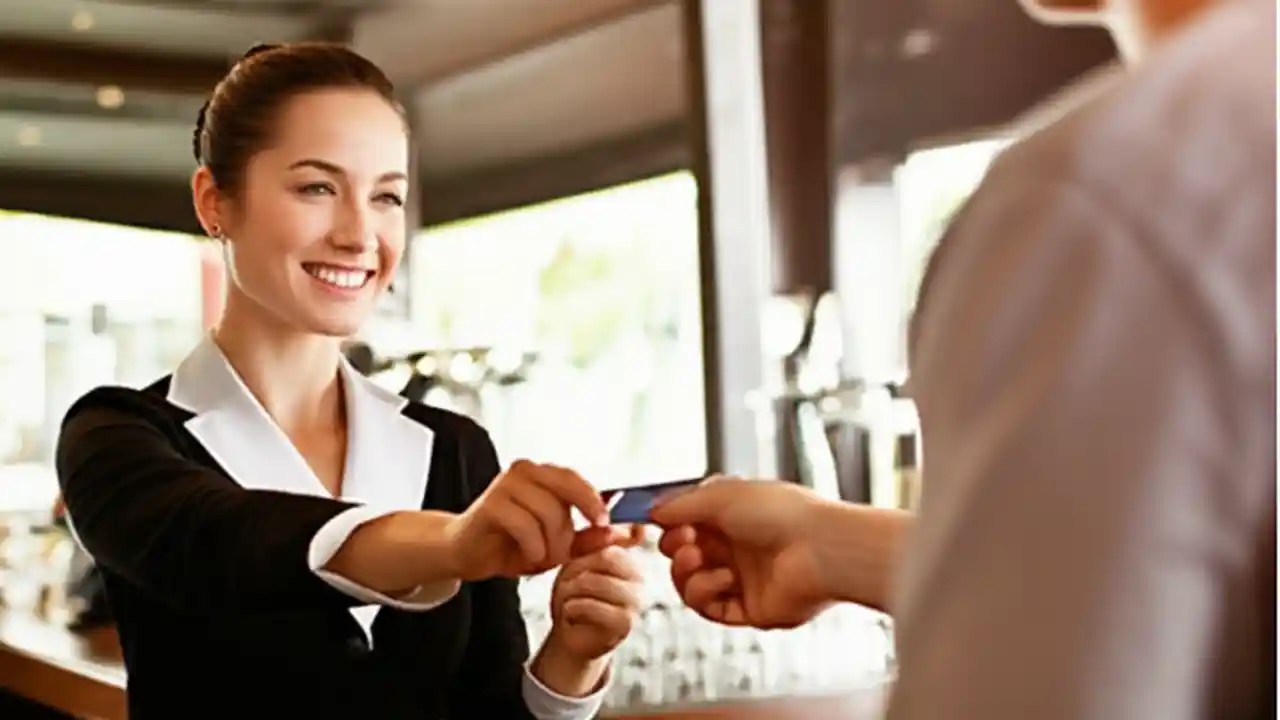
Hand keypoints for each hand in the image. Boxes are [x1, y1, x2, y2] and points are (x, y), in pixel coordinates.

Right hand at [445, 460, 620, 580]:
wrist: (465, 552)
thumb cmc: (512, 545)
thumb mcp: (557, 545)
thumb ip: (588, 539)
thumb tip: (623, 533)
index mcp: (542, 475)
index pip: (576, 478)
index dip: (593, 500)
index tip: (603, 523)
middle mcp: (525, 471)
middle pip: (566, 492)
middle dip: (570, 529)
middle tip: (563, 553)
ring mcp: (506, 485)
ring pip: (548, 512)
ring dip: (551, 544)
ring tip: (541, 558)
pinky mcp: (491, 504)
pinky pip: (526, 526)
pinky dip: (533, 547)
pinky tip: (528, 557)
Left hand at [546, 545, 643, 660]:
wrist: (570, 636)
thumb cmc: (574, 596)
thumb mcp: (576, 560)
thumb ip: (592, 540)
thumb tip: (617, 523)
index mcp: (628, 559)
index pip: (611, 539)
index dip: (583, 551)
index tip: (573, 567)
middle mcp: (639, 578)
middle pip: (607, 557)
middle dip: (577, 570)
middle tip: (565, 586)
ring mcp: (635, 601)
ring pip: (598, 582)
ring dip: (572, 591)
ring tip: (567, 601)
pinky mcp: (626, 623)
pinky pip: (595, 607)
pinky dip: (574, 608)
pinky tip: (571, 613)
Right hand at [650, 476, 835, 628]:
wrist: (821, 551)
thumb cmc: (782, 513)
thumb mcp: (720, 495)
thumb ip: (681, 504)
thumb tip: (653, 509)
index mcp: (735, 514)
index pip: (690, 520)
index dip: (669, 522)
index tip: (652, 520)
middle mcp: (739, 546)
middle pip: (685, 554)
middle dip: (675, 547)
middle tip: (680, 541)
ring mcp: (743, 579)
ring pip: (692, 584)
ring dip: (686, 572)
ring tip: (696, 559)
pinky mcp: (749, 609)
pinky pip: (710, 608)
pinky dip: (706, 593)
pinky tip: (723, 578)